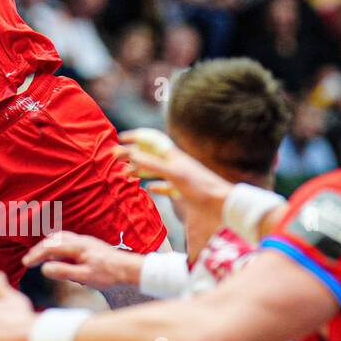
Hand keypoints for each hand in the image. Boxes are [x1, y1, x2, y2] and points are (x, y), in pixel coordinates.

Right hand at [23, 231, 142, 289]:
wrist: (128, 268)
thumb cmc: (108, 274)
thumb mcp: (85, 277)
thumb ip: (64, 272)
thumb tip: (44, 269)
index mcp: (76, 247)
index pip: (50, 248)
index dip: (36, 255)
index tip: (26, 263)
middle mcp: (78, 240)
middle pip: (52, 240)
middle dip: (38, 249)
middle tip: (29, 260)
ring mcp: (84, 240)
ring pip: (60, 237)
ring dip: (47, 244)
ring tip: (40, 254)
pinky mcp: (89, 243)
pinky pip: (67, 238)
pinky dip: (56, 243)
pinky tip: (59, 252)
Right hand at [118, 129, 230, 246]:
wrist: (223, 204)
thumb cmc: (201, 187)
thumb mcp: (174, 174)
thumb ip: (152, 164)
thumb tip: (130, 153)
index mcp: (172, 156)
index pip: (151, 139)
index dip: (136, 137)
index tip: (120, 140)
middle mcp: (174, 164)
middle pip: (150, 155)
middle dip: (133, 156)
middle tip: (116, 160)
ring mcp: (179, 177)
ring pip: (155, 170)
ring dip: (140, 171)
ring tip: (126, 175)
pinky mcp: (183, 191)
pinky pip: (165, 186)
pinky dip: (155, 186)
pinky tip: (150, 189)